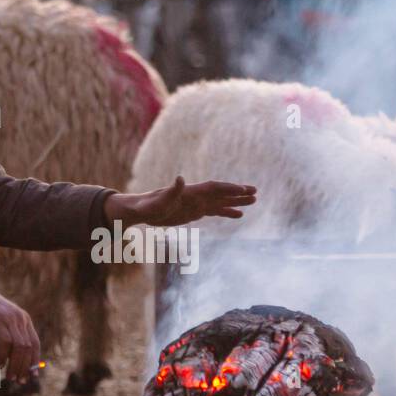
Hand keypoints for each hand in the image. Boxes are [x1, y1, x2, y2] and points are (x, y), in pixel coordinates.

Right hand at [0, 268, 40, 381]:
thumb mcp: (3, 320)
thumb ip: (11, 334)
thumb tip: (14, 357)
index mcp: (24, 319)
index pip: (35, 343)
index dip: (34, 360)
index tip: (32, 375)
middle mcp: (21, 319)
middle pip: (28, 348)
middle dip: (24, 367)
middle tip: (19, 381)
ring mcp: (10, 320)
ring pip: (19, 348)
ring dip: (15, 366)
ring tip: (10, 378)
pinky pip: (5, 344)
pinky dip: (3, 357)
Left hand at [105, 177, 256, 227]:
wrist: (140, 209)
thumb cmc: (147, 206)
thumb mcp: (157, 201)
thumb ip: (170, 191)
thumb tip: (179, 179)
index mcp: (190, 192)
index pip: (214, 188)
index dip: (228, 188)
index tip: (243, 190)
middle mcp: (196, 195)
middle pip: (221, 193)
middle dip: (238, 192)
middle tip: (256, 192)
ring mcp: (197, 203)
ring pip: (221, 202)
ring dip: (237, 202)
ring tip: (254, 201)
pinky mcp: (195, 212)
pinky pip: (215, 211)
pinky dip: (228, 213)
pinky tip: (239, 216)